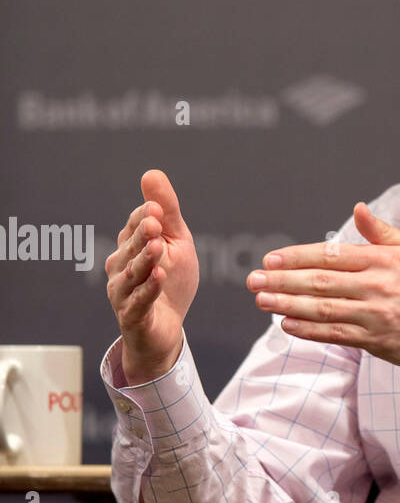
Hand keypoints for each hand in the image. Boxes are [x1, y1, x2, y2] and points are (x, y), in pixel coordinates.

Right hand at [105, 169, 199, 383]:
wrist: (166, 330)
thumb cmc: (171, 283)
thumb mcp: (176, 244)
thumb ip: (167, 212)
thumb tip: (151, 173)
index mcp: (130, 246)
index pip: (135, 226)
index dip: (145, 217)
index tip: (157, 207)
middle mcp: (120, 267)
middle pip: (132, 247)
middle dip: (143, 234)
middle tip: (156, 222)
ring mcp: (123, 292)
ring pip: (132, 273)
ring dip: (145, 259)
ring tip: (158, 247)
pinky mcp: (132, 315)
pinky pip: (140, 300)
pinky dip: (149, 288)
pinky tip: (159, 277)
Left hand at [246, 202, 399, 370]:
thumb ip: (382, 233)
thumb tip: (357, 209)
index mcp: (384, 260)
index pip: (332, 255)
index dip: (298, 257)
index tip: (271, 259)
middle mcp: (378, 286)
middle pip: (321, 282)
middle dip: (283, 281)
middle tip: (253, 280)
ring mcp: (377, 315)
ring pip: (324, 309)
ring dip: (288, 306)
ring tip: (262, 301)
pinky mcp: (378, 341)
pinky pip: (337, 334)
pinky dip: (310, 330)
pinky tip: (288, 325)